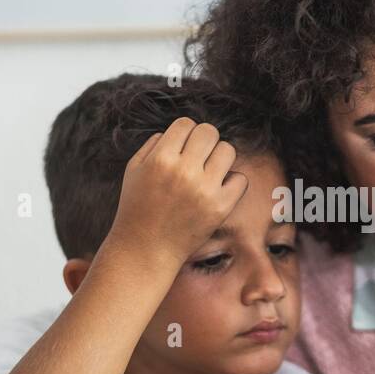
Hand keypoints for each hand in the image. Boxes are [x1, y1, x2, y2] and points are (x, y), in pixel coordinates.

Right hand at [106, 118, 248, 265]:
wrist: (145, 249)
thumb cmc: (137, 207)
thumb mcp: (134, 169)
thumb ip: (154, 144)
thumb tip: (178, 131)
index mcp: (160, 159)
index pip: (186, 123)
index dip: (185, 133)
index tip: (181, 148)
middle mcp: (184, 171)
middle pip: (209, 132)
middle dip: (204, 141)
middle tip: (197, 158)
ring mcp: (204, 190)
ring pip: (227, 150)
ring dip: (219, 158)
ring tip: (208, 172)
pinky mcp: (220, 208)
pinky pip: (241, 179)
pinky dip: (232, 181)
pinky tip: (217, 189)